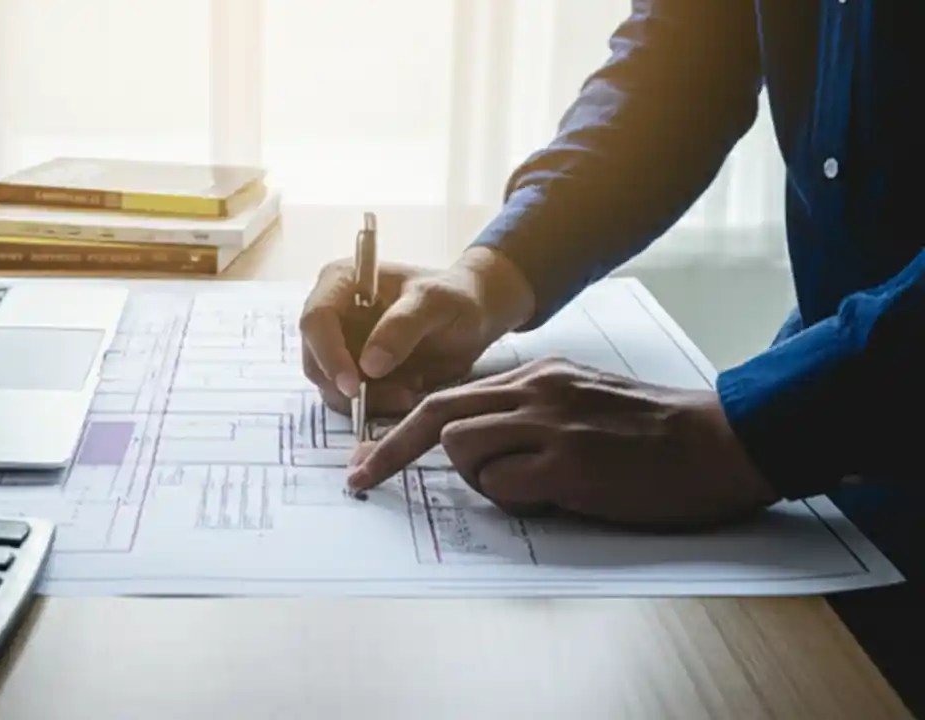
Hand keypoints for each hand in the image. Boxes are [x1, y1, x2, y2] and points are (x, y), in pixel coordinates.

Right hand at [299, 246, 534, 416]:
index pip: (315, 320)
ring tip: (411, 392)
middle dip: (351, 388)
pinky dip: (377, 406)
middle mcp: (331, 315)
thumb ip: (403, 327)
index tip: (354, 386)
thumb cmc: (453, 298)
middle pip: (316, 361)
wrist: (471, 318)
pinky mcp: (353, 372)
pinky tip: (408, 393)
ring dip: (368, 401)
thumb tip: (368, 366)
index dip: (328, 355)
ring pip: (332, 388)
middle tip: (398, 396)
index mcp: (340, 282)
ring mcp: (340, 346)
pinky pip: (351, 401)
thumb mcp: (436, 303)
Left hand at [346, 357, 778, 528]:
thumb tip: (479, 442)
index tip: (364, 455)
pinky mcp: (571, 465)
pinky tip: (556, 496)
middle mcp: (536, 392)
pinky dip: (515, 500)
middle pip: (435, 415)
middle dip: (388, 451)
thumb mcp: (583, 397)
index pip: (447, 396)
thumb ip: (530, 411)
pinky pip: (505, 487)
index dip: (398, 429)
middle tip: (360, 478)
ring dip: (480, 480)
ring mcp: (551, 426)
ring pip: (464, 450)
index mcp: (536, 376)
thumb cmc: (655, 429)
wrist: (721, 440)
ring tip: (533, 487)